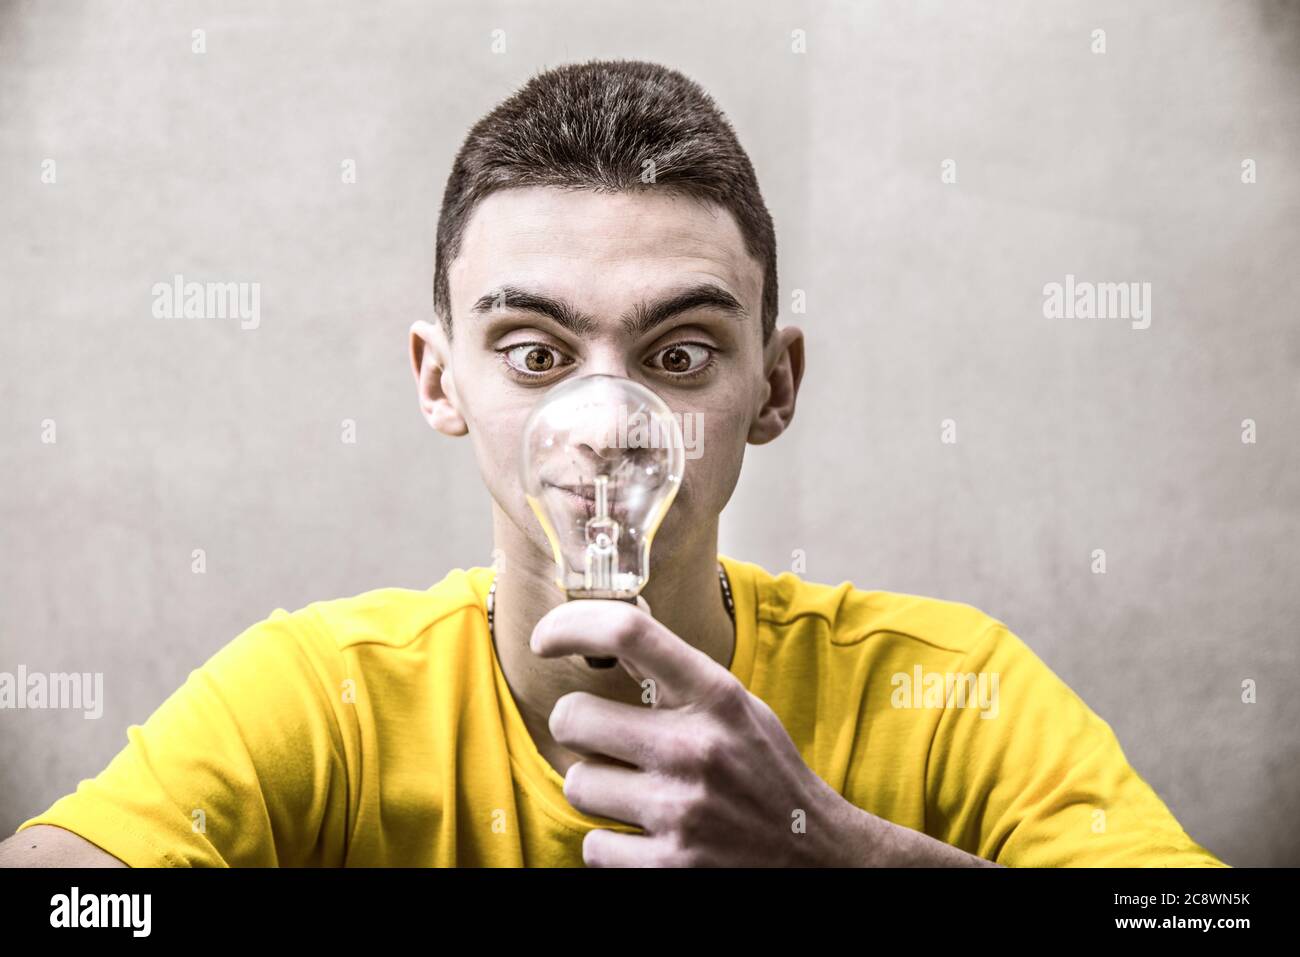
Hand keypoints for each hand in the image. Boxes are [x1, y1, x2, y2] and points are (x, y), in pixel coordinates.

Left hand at [529, 597, 879, 866]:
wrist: (819, 859)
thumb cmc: (767, 775)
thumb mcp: (740, 709)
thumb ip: (681, 677)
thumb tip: (604, 637)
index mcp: (717, 697)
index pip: (628, 633)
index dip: (571, 627)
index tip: (546, 640)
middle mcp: (697, 748)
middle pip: (573, 716)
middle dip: (578, 730)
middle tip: (604, 741)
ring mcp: (681, 811)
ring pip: (578, 784)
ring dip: (599, 791)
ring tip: (641, 795)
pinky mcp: (669, 867)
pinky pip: (593, 846)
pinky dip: (613, 846)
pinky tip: (650, 838)